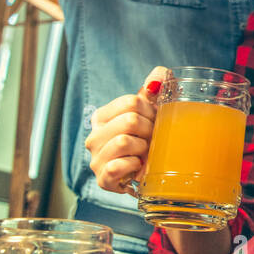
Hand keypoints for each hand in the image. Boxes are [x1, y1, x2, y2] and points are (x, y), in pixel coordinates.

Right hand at [84, 66, 169, 192]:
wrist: (148, 173)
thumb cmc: (146, 140)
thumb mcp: (150, 112)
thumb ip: (154, 89)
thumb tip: (159, 74)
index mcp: (102, 117)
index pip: (130, 102)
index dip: (150, 111)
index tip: (154, 121)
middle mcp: (94, 137)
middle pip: (130, 120)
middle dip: (149, 130)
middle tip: (152, 139)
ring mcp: (96, 159)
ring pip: (124, 142)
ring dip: (143, 148)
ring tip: (145, 153)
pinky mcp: (103, 179)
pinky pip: (116, 166)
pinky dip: (134, 165)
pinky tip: (138, 165)